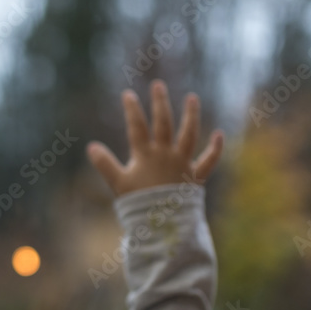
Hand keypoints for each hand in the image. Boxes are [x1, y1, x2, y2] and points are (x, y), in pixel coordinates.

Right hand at [87, 80, 224, 196]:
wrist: (162, 223)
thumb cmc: (137, 204)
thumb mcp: (117, 183)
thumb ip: (105, 164)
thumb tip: (91, 146)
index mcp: (145, 155)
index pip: (137, 127)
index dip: (132, 110)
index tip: (128, 94)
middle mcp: (165, 154)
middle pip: (163, 123)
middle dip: (159, 103)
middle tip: (157, 86)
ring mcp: (182, 163)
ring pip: (189, 134)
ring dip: (191, 115)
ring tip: (192, 97)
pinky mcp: (196, 176)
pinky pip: (209, 160)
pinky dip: (215, 148)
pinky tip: (219, 134)